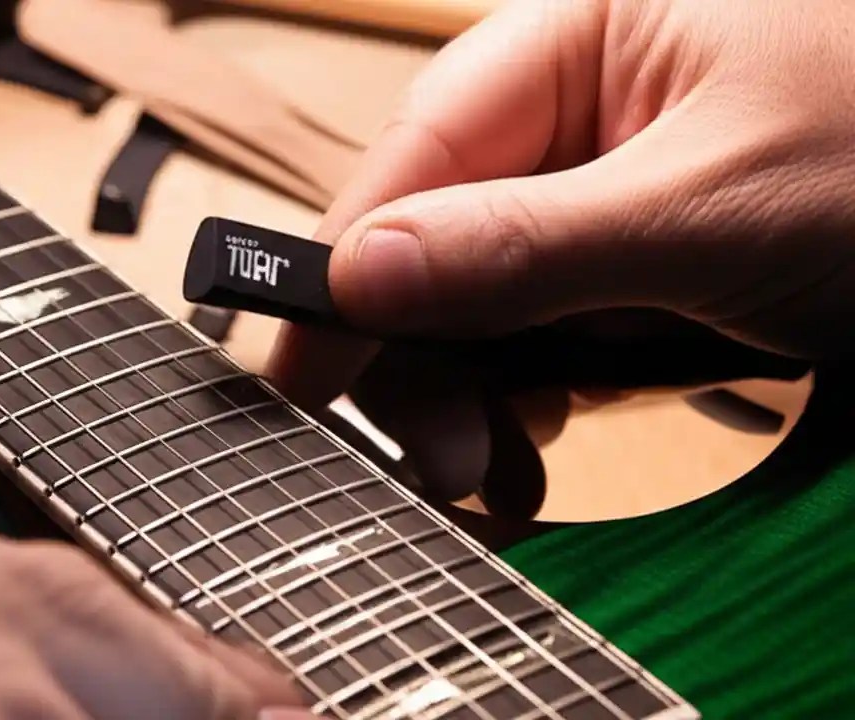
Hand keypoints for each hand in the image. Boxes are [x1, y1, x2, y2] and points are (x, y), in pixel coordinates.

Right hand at [266, 0, 854, 500]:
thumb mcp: (714, 210)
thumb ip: (528, 244)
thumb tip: (366, 274)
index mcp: (575, 41)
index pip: (416, 152)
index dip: (351, 263)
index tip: (309, 368)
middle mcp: (573, 111)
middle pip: (433, 235)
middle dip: (422, 354)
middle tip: (438, 459)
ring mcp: (599, 193)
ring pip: (475, 298)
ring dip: (470, 392)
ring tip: (493, 472)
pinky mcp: (627, 267)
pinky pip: (536, 334)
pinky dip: (524, 401)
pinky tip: (527, 452)